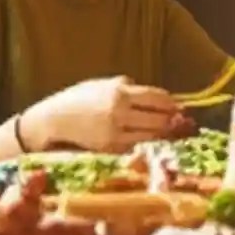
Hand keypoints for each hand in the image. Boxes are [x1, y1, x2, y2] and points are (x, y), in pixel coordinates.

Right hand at [21, 76, 178, 153]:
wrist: (53, 121)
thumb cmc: (78, 99)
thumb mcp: (102, 84)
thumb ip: (126, 86)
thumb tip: (153, 95)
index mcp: (119, 93)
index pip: (158, 98)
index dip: (173, 103)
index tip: (179, 107)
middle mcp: (120, 113)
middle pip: (160, 119)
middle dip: (172, 121)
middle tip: (180, 122)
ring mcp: (116, 134)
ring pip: (152, 137)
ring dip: (163, 135)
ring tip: (168, 133)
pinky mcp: (111, 150)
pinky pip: (137, 147)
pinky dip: (146, 145)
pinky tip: (149, 142)